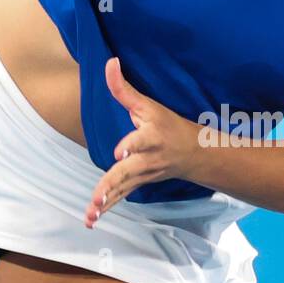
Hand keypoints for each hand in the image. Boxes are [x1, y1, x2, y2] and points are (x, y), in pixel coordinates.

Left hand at [84, 56, 198, 228]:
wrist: (194, 154)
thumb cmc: (168, 125)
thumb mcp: (148, 104)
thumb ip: (124, 88)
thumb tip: (109, 62)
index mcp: (151, 137)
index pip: (141, 141)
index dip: (131, 145)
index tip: (120, 152)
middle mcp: (147, 159)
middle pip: (128, 173)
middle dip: (111, 185)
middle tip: (97, 197)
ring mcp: (142, 175)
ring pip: (122, 189)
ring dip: (106, 202)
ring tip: (91, 213)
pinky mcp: (137, 185)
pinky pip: (120, 198)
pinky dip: (105, 210)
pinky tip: (89, 220)